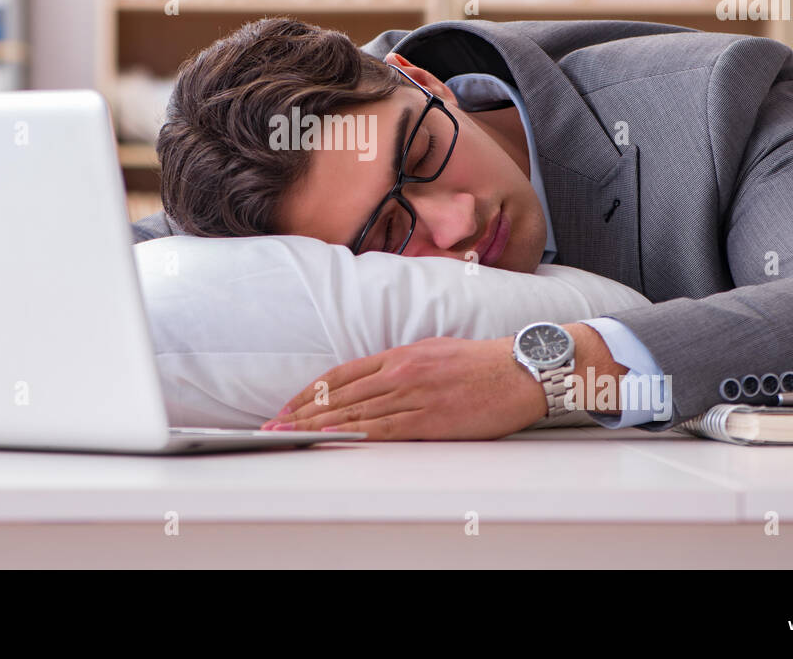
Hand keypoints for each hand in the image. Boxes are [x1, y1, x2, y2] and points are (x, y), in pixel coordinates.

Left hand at [259, 336, 547, 440]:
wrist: (519, 371)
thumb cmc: (482, 363)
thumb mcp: (433, 351)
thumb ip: (402, 366)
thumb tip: (376, 381)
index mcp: (400, 354)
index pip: (341, 374)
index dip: (310, 392)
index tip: (288, 407)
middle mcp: (400, 372)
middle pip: (340, 395)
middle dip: (303, 413)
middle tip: (274, 427)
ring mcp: (413, 395)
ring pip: (355, 413)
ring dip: (319, 427)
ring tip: (291, 438)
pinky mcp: (429, 419)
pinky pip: (383, 429)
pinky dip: (353, 436)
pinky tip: (332, 442)